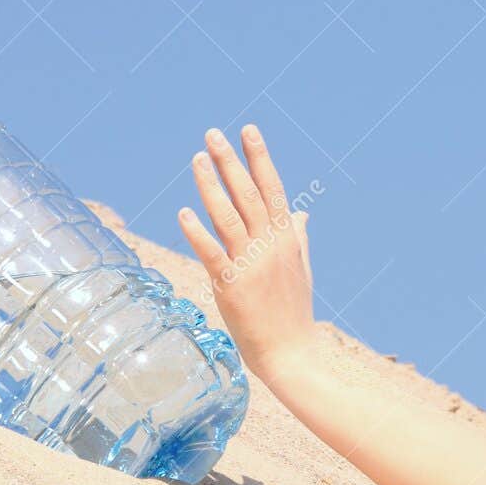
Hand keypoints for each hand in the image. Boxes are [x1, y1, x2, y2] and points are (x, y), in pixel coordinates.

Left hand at [178, 124, 315, 379]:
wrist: (291, 354)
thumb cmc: (293, 313)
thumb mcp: (300, 268)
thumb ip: (298, 237)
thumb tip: (302, 212)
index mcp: (286, 240)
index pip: (272, 190)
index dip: (259, 158)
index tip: (248, 130)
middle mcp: (270, 247)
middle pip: (248, 196)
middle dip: (231, 162)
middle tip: (213, 134)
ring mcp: (251, 265)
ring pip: (229, 217)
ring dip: (211, 186)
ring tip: (197, 159)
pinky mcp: (232, 286)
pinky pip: (212, 253)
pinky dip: (197, 232)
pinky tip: (183, 212)